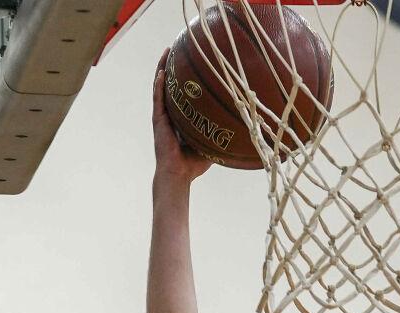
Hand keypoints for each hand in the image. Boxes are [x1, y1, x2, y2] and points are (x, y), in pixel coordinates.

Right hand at [153, 53, 212, 185]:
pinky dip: (159, 85)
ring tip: (167, 51)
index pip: (183, 95)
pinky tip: (161, 71)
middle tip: (179, 49)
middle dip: (174, 66)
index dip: (186, 79)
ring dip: (163, 68)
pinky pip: (158, 98)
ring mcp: (163, 117)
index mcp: (181, 119)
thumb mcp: (211, 144)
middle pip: (171, 85)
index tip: (193, 64)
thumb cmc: (193, 165)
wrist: (178, 175)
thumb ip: (220, 134)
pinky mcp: (158, 121)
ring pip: (161, 86)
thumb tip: (241, 128)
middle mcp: (171, 115)